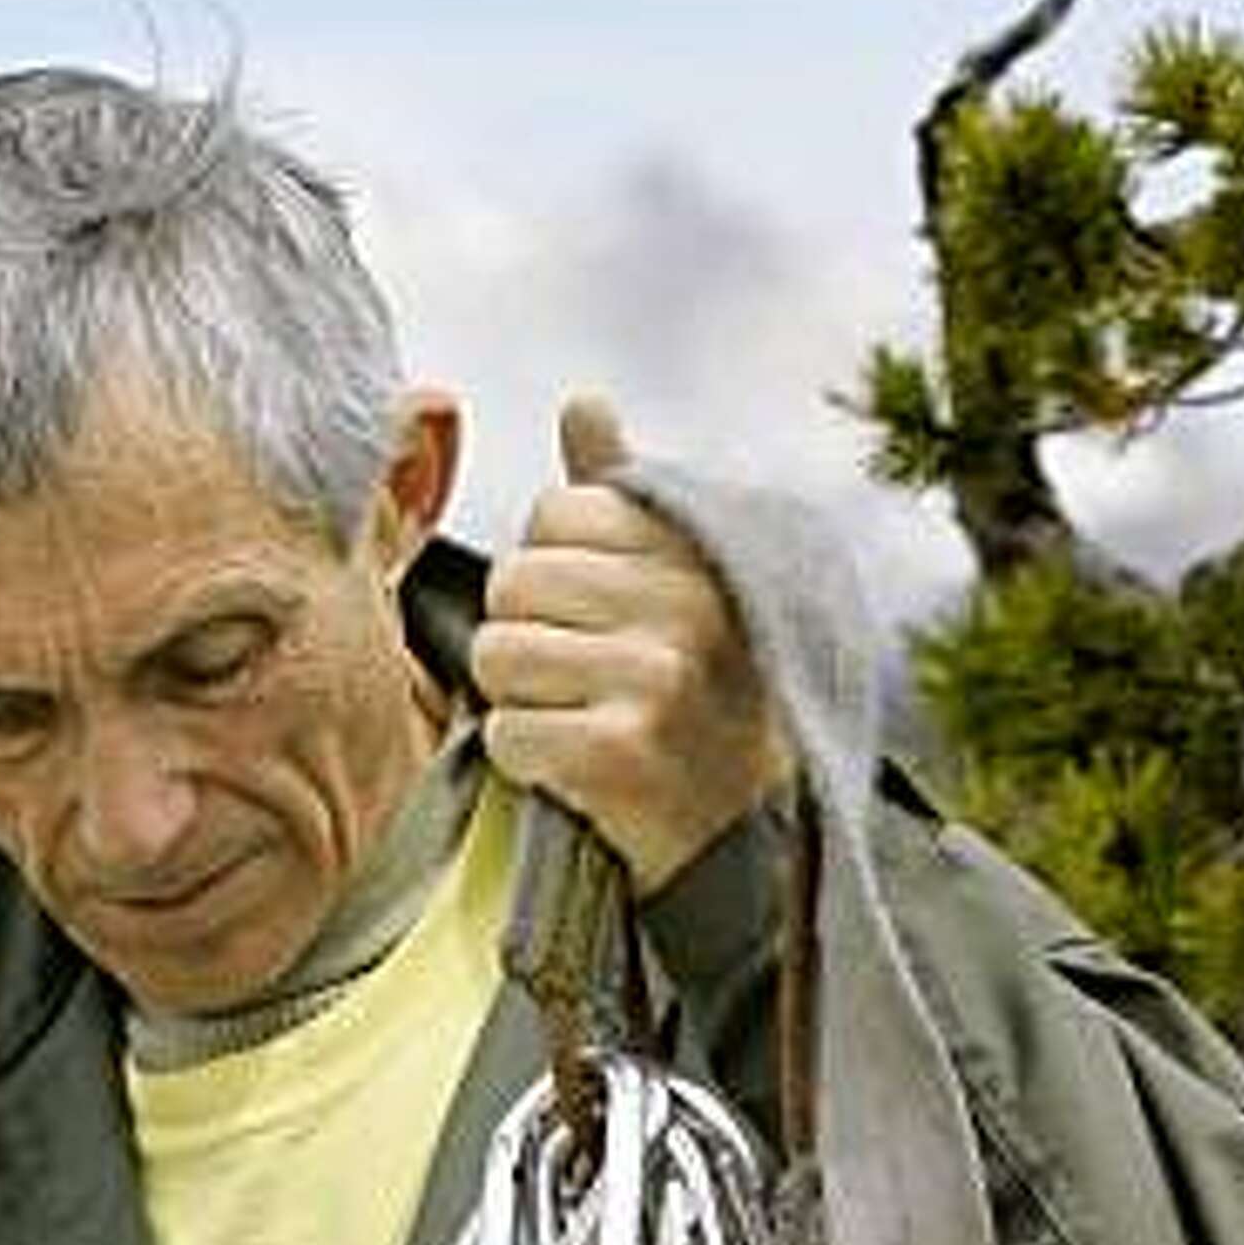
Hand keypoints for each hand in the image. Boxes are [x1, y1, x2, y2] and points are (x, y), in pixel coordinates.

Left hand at [473, 396, 788, 895]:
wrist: (745, 841)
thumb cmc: (697, 704)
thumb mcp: (678, 586)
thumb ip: (624, 497)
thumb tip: (583, 403)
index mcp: (692, 551)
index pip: (552, 515)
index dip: (550, 575)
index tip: (595, 623)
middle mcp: (681, 604)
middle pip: (512, 584)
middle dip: (524, 639)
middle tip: (581, 685)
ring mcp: (655, 679)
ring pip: (497, 656)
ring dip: (518, 702)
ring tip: (578, 723)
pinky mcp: (621, 752)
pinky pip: (506, 734)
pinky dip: (526, 763)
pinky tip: (578, 773)